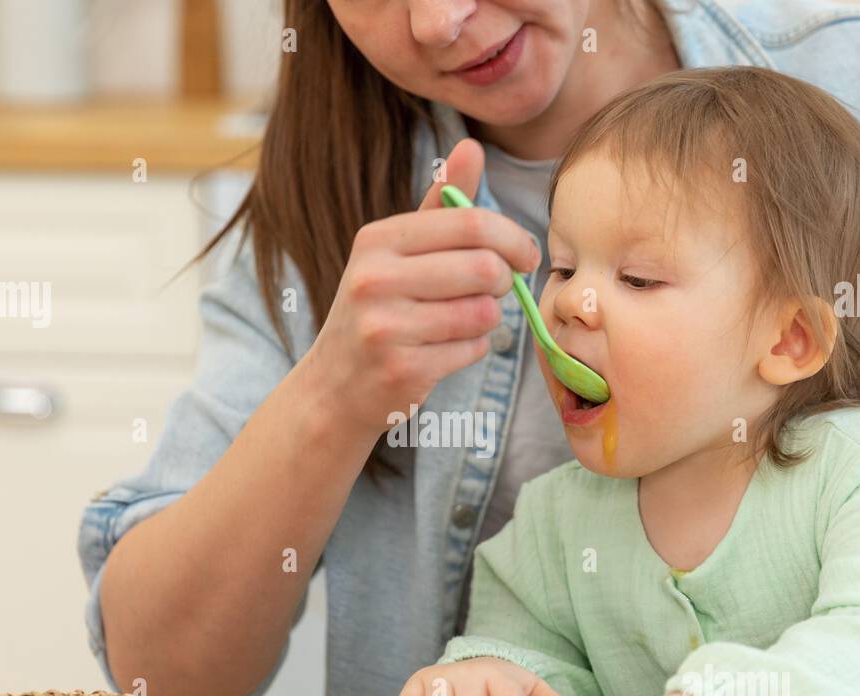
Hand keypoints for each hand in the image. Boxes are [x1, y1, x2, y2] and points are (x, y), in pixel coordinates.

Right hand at [303, 137, 541, 437]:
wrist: (335, 385)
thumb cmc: (378, 309)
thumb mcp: (397, 252)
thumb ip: (439, 203)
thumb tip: (472, 145)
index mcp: (378, 240)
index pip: (470, 223)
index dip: (513, 238)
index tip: (524, 254)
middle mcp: (374, 279)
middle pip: (485, 268)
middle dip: (504, 281)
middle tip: (495, 290)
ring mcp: (386, 327)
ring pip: (483, 312)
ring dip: (487, 318)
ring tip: (462, 320)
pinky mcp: (403, 369)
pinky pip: (473, 349)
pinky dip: (473, 349)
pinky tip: (446, 349)